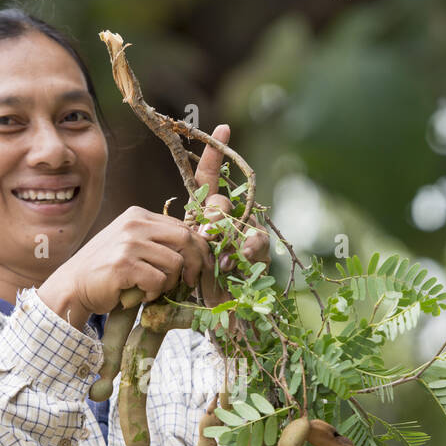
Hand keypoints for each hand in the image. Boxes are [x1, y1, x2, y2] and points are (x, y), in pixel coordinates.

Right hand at [40, 202, 215, 318]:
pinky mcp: (124, 264)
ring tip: (152, 290)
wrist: (73, 285)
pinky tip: (141, 295)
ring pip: (175, 263)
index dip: (198, 248)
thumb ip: (156, 241)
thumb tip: (196, 250)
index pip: (182, 227)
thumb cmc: (105, 269)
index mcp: (138, 215)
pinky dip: (154, 293)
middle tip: (190, 282)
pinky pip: (158, 280)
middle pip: (185, 239)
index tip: (202, 267)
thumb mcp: (131, 244)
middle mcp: (134, 224)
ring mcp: (128, 243)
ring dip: (169, 283)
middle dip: (195, 263)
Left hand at [195, 123, 270, 311]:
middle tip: (206, 235)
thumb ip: (192, 242)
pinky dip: (248, 247)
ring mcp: (244, 236)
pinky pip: (257, 239)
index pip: (207, 182)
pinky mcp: (259, 254)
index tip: (223, 128)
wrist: (221, 317)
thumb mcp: (185, 261)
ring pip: (240, 218)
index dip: (215, 156)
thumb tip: (206, 231)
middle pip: (220, 201)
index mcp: (203, 218)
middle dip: (212, 214)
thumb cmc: (196, 289)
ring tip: (222, 254)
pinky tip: (239, 258)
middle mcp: (226, 222)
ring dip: (228, 233)